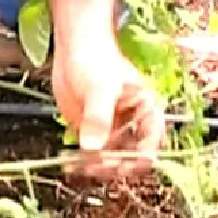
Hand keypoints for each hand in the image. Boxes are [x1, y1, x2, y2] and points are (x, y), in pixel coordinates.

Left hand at [51, 30, 165, 176]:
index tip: (113, 164)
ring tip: (74, 166)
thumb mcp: (100, 89)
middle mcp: (133, 126)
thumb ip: (98, 118)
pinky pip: (90, 154)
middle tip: (90, 166)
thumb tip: (92, 148)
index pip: (149, 149)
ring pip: (108, 161)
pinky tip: (68, 163)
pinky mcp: (93, 132)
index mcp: (148, 114)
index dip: (133, 162)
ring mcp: (113, 130)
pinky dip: (80, 162)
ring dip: (93, 168)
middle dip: (110, 167)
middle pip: (128, 160)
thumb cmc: (96, 61)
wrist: (74, 49)